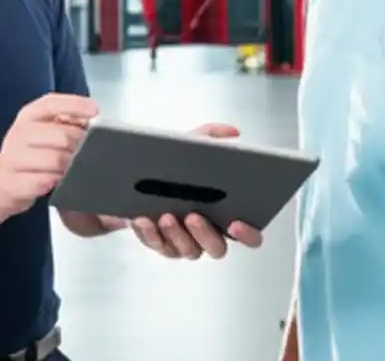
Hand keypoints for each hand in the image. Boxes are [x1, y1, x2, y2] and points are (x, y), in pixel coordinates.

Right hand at [0, 93, 97, 214]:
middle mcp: (19, 133)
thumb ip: (67, 122)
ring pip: (57, 160)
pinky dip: (56, 182)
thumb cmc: (28, 154)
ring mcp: (14, 158)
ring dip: (70, 167)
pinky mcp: (14, 182)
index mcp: (28, 115)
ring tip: (69, 168)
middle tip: (83, 153)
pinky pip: (47, 181)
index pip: (52, 103)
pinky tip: (54, 181)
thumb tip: (90, 122)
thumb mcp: (43, 131)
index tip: (94, 111)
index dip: (75, 105)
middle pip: (63, 136)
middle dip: (79, 146)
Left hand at [121, 121, 263, 258]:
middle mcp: (209, 233)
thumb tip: (232, 133)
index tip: (236, 222)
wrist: (135, 174)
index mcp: (226, 214)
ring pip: (189, 250)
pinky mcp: (161, 244)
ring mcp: (185, 242)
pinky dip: (150, 233)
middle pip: (217, 247)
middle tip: (194, 215)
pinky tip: (144, 219)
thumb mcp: (191, 144)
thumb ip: (212, 136)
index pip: (249, 235)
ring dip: (177, 234)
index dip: (248, 234)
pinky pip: (158, 245)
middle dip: (206, 233)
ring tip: (167, 215)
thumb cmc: (172, 163)